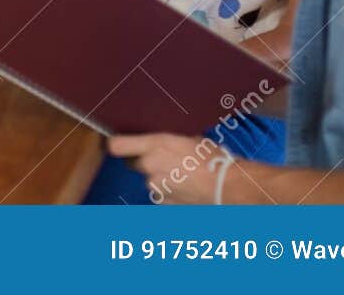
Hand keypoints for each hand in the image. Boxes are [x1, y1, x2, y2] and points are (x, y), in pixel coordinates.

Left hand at [106, 132, 227, 204]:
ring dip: (161, 179)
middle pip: (136, 164)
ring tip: (184, 178)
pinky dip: (170, 194)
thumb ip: (169, 142)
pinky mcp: (164, 203)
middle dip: (148, 163)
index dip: (116, 145)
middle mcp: (150, 166)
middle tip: (169, 162)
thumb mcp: (189, 140)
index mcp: (156, 145)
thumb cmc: (213, 159)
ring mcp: (156, 187)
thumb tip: (163, 144)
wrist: (228, 187)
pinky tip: (187, 190)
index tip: (116, 145)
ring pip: (151, 181)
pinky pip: (161, 196)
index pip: (117, 146)